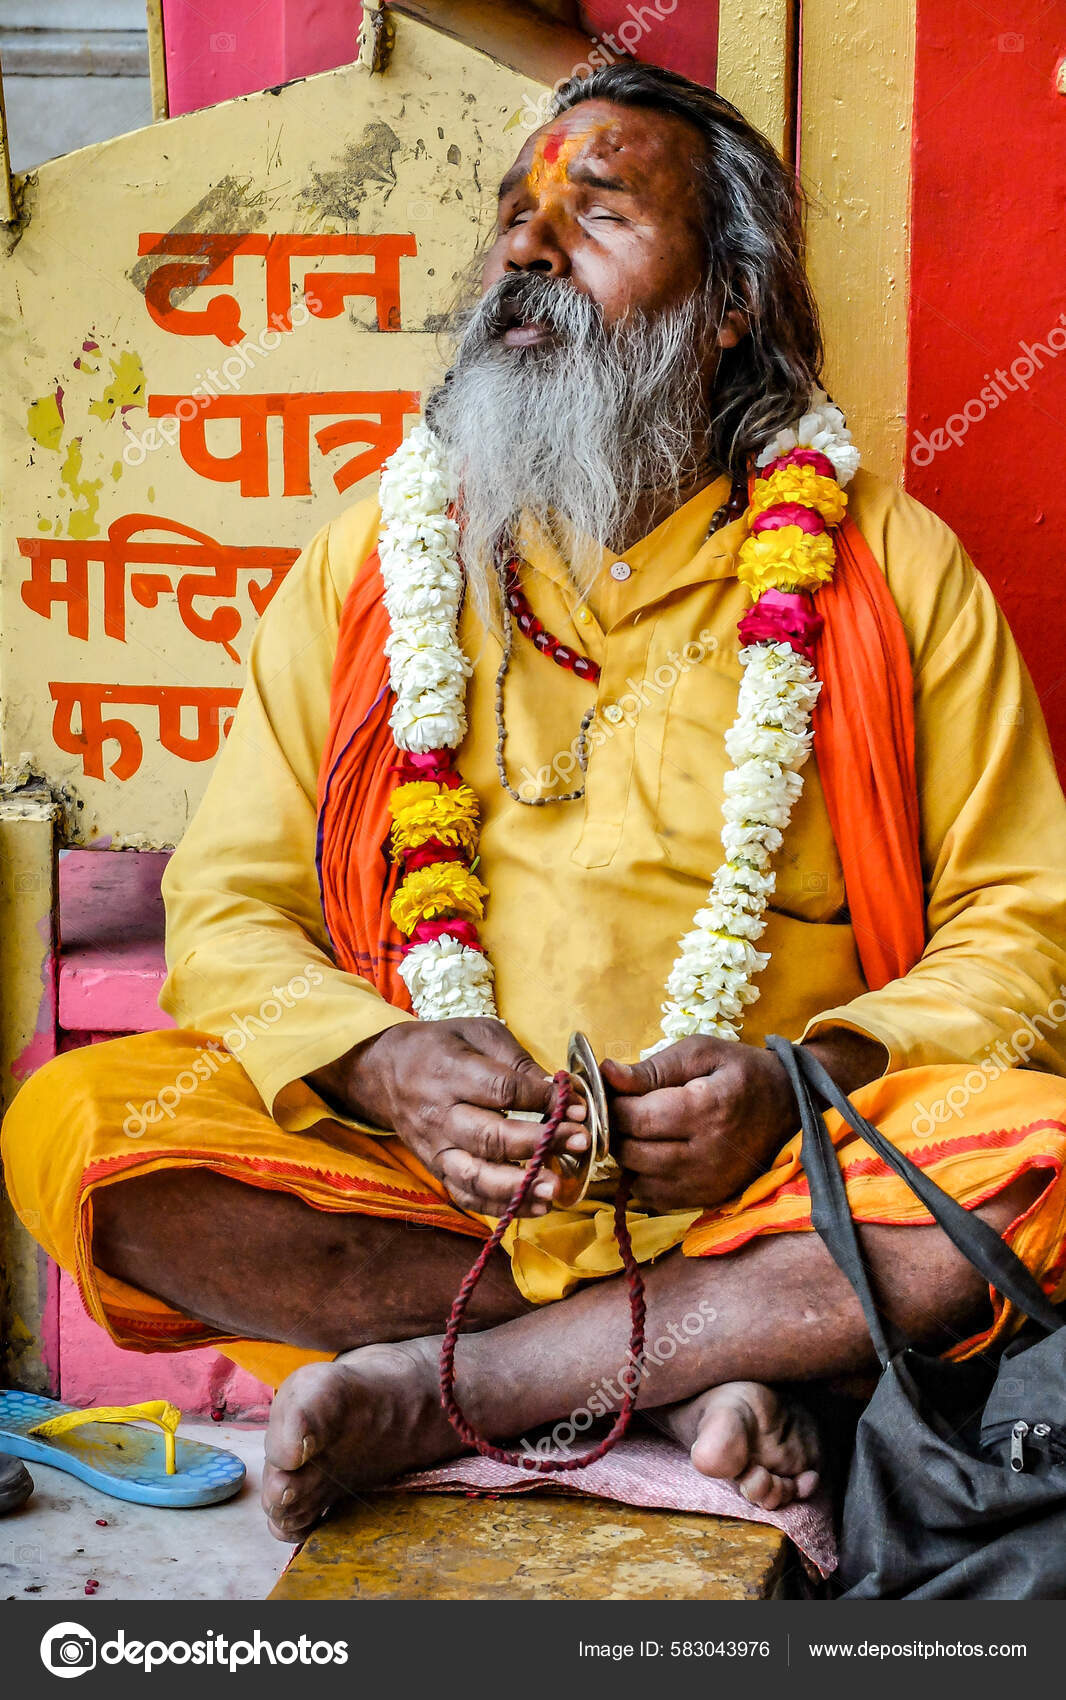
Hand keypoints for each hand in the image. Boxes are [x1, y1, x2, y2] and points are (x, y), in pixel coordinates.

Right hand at [308, 1018, 587, 1217]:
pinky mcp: (436, 1168)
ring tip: (555, 1188)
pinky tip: (534, 1206)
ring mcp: (436, 1147)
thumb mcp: (477, 1033)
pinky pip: (465, 1195)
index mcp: (451, 1071)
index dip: (542, 1099)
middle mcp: (440, 1114)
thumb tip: (559, 1090)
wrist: (384, 1073)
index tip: (575, 1104)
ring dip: (518, 1186)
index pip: (501, 1090)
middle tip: (578, 1142)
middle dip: (539, 1143)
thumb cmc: (441, 1047)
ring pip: (475, 1175)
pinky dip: (499, 1207)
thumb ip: (517, 1060)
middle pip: (491, 1136)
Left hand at [601, 1038, 795, 1211]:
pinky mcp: (707, 1198)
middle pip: (631, 1152)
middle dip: (616, 1130)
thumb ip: (653, 1067)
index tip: (613, 1092)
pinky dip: (646, 1176)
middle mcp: (707, 1154)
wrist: (791, 1105)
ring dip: (629, 1155)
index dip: (613, 1105)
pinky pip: (655, 1197)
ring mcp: (708, 1183)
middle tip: (624, 1110)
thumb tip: (608, 1074)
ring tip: (642, 1130)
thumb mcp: (701, 1053)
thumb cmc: (741, 1072)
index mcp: (706, 1110)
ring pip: (638, 1178)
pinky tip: (657, 1151)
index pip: (635, 1118)